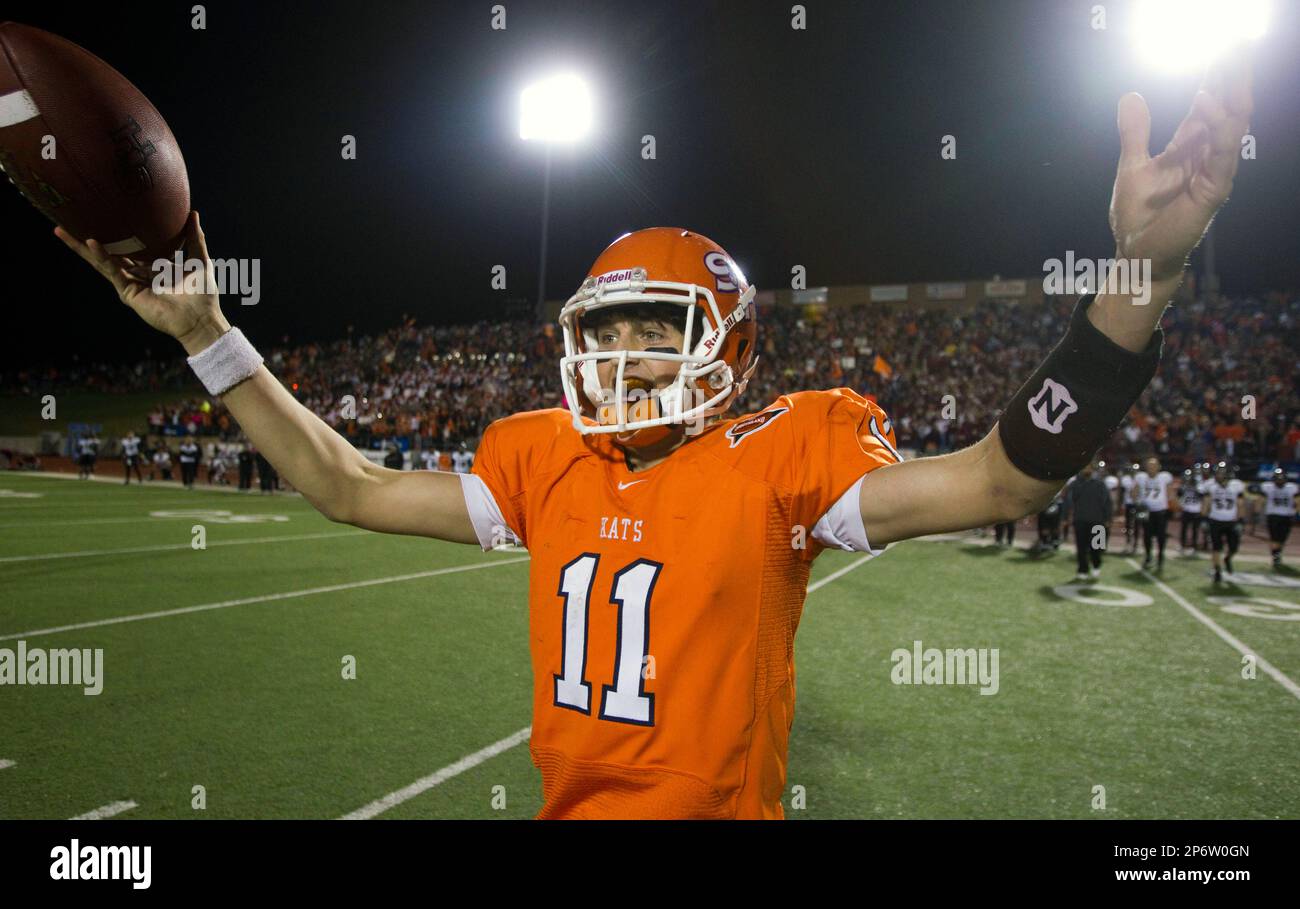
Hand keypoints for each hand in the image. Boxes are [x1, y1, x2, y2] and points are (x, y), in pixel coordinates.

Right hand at [55, 210, 230, 354]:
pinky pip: (114, 272)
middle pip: (109, 252)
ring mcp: (131, 283)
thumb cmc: (202, 294)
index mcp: (153, 265)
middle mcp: (139, 273)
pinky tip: (91, 243)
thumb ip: (193, 238)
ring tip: (62, 230)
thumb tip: (193, 213)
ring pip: (103, 262)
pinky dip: (103, 257)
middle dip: (86, 238)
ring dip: (83, 247)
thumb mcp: (198, 259)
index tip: (100, 214)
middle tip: (66, 220)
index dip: (115, 233)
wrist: (202, 319)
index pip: (129, 246)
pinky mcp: (129, 293)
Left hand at [1109, 53, 1252, 280]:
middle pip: (1225, 107)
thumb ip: (1135, 132)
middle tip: (1238, 42)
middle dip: (1232, 76)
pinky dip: (1217, 126)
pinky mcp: (1213, 190)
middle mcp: (1205, 155)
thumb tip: (1130, 94)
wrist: (1136, 255)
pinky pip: (1221, 152)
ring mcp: (1213, 171)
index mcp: (1187, 147)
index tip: (1222, 46)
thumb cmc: (1137, 217)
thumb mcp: (1131, 166)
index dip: (1215, 76)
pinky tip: (1209, 102)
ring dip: (1232, 92)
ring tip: (1231, 60)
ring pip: (1231, 125)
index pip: (1207, 104)